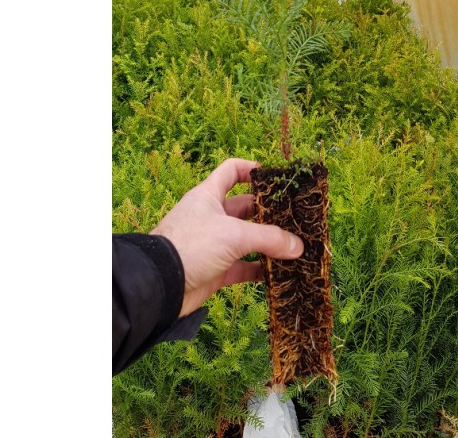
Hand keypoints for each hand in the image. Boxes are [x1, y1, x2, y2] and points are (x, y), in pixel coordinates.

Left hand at [150, 158, 303, 315]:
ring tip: (295, 246)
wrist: (159, 286)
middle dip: (269, 212)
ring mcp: (214, 243)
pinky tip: (279, 272)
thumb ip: (268, 238)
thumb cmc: (191, 246)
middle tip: (295, 217)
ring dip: (268, 243)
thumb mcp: (233, 235)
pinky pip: (244, 266)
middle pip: (246, 207)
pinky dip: (261, 269)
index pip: (232, 171)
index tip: (275, 178)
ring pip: (247, 238)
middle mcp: (211, 216)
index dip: (252, 170)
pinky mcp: (216, 270)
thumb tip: (298, 246)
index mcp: (209, 195)